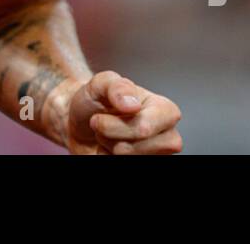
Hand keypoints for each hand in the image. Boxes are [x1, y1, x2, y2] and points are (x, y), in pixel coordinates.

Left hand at [61, 70, 181, 154]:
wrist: (82, 120)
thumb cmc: (97, 100)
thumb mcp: (101, 83)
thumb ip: (118, 87)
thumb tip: (133, 104)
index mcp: (166, 111)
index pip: (143, 128)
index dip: (114, 124)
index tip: (103, 113)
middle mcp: (168, 137)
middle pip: (132, 149)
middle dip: (109, 135)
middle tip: (106, 121)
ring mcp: (156, 155)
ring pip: (124, 159)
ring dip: (107, 146)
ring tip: (108, 133)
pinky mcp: (144, 165)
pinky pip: (116, 166)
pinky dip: (105, 156)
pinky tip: (108, 146)